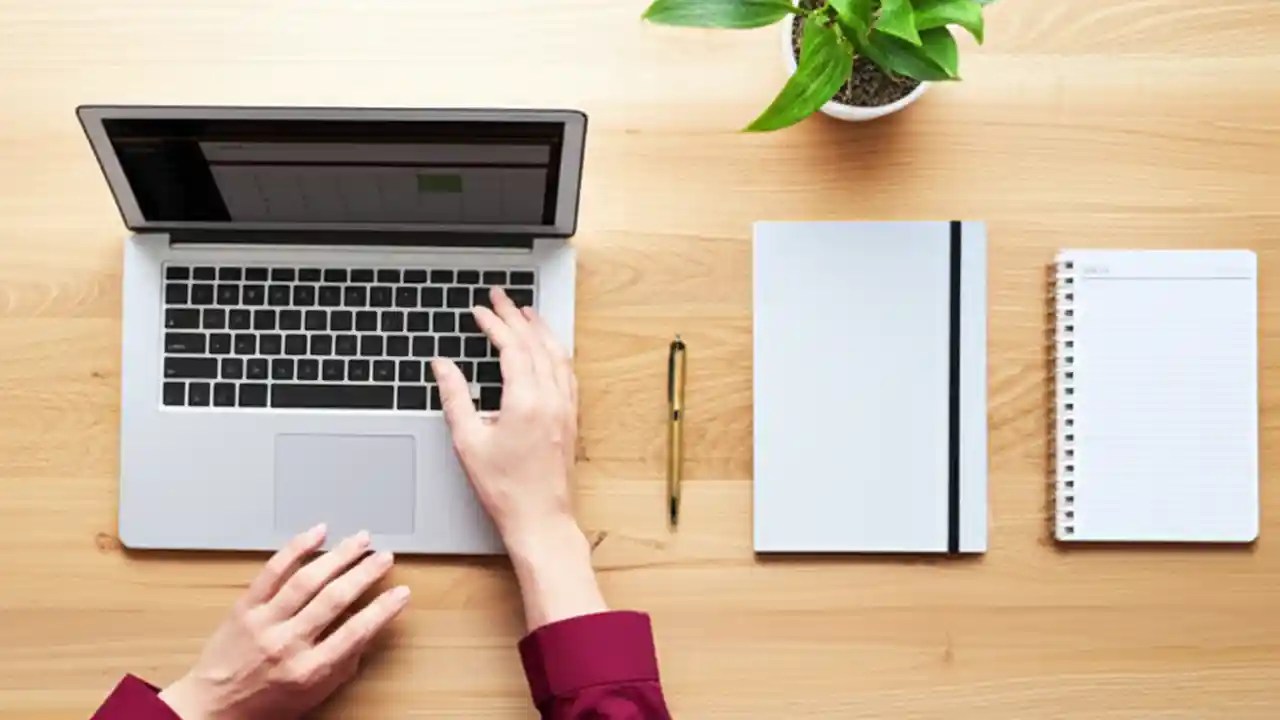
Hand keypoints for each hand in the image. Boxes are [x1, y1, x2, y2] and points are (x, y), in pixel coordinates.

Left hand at [159, 525, 409, 719]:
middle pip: (334, 598)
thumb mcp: (313, 695)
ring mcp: (264, 622)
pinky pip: (272, 571)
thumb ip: (342, 664)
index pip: (356, 632)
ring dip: (338, 555)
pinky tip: (317, 533)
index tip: (401, 593)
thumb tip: (367, 630)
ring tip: (360, 540)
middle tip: (384, 558)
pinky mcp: (245, 607)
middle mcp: (287, 643)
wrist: (212, 708)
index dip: (383, 609)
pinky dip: (296, 548)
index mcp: (308, 670)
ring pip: (307, 579)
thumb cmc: (264, 705)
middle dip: (365, 573)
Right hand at [433, 287, 576, 546]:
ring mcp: (566, 408)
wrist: (541, 519)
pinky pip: (567, 373)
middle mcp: (551, 399)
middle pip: (535, 343)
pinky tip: (549, 349)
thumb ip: (454, 397)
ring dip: (540, 329)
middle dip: (516, 316)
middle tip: (500, 297)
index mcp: (526, 401)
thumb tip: (442, 366)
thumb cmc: (504, 488)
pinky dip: (556, 352)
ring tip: (526, 313)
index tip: (479, 310)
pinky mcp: (571, 418)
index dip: (493, 324)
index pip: (511, 347)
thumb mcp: (467, 441)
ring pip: (557, 354)